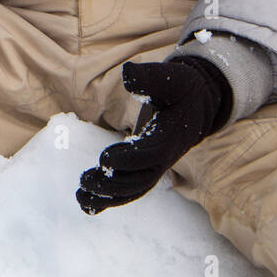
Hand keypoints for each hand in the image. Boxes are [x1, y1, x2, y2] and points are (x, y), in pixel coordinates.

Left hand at [76, 56, 231, 213]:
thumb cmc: (181, 90)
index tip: (104, 159)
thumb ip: (149, 77)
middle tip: (84, 179)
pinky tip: (87, 205)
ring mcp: (156, 167)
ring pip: (134, 190)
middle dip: (113, 184)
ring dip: (108, 197)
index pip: (149, 156)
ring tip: (80, 196)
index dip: (128, 160)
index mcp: (170, 138)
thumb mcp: (170, 78)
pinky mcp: (146, 169)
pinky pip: (130, 190)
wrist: (196, 106)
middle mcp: (164, 158)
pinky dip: (110, 200)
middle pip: (140, 181)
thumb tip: (128, 72)